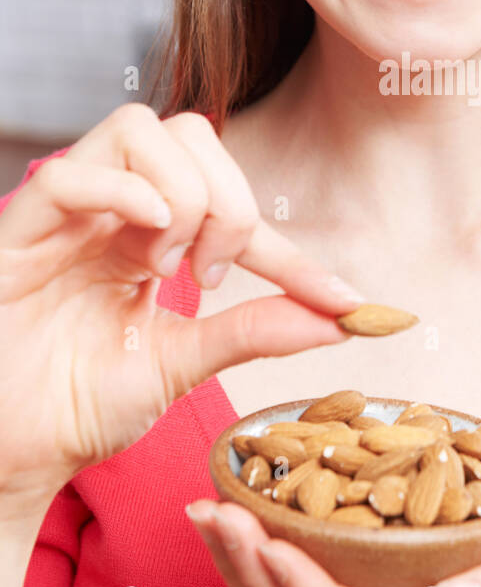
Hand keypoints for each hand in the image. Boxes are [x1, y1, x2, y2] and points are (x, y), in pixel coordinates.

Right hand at [0, 104, 362, 500]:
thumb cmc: (78, 407)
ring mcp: (64, 215)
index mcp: (148, 233)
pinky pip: (66, 176)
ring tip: (169, 268)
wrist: (10, 455)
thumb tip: (339, 321)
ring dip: (180, 196)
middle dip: (229, 200)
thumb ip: (252, 331)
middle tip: (215, 277)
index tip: (343, 300)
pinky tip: (148, 245)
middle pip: (190, 132)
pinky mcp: (16, 234)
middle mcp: (110, 210)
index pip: (230, 198)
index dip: (289, 249)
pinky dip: (121, 194)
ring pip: (136, 131)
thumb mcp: (182, 365)